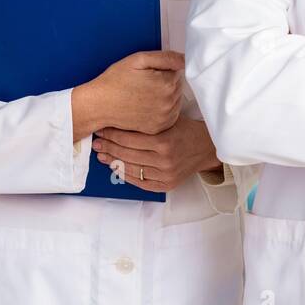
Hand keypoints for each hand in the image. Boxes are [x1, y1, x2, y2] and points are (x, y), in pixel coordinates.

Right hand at [72, 50, 183, 139]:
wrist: (98, 105)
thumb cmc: (115, 81)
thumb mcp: (138, 60)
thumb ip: (166, 57)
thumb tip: (185, 59)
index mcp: (167, 84)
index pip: (177, 71)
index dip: (162, 70)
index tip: (147, 73)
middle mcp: (170, 103)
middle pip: (177, 86)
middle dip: (165, 82)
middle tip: (143, 84)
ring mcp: (164, 118)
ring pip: (174, 100)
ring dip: (164, 96)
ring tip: (143, 95)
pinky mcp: (158, 128)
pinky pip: (169, 114)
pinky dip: (161, 110)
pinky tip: (146, 106)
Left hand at [92, 116, 221, 193]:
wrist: (208, 148)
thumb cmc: (188, 130)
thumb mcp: (170, 120)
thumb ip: (148, 121)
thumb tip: (120, 119)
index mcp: (164, 141)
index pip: (129, 139)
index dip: (112, 134)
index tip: (101, 130)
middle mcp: (164, 160)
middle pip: (126, 154)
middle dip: (108, 147)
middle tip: (96, 142)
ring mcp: (164, 175)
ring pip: (131, 169)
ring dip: (113, 162)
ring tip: (102, 155)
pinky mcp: (166, 185)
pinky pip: (140, 182)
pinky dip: (126, 175)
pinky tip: (116, 168)